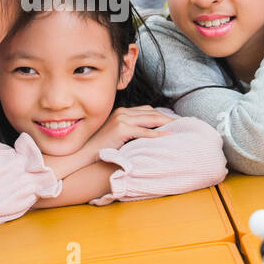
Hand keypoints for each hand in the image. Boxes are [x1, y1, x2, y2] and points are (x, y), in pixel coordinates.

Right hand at [41, 106, 171, 179]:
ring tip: (178, 129)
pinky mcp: (121, 129)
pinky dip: (158, 135)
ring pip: (151, 119)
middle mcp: (122, 112)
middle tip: (181, 124)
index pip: (146, 110)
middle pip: (151, 112)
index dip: (161, 115)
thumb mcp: (115, 136)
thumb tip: (145, 136)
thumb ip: (128, 132)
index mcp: (121, 112)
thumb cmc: (99, 148)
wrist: (82, 153)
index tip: (172, 122)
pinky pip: (144, 132)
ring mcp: (121, 119)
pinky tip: (168, 137)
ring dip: (166, 124)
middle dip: (167, 118)